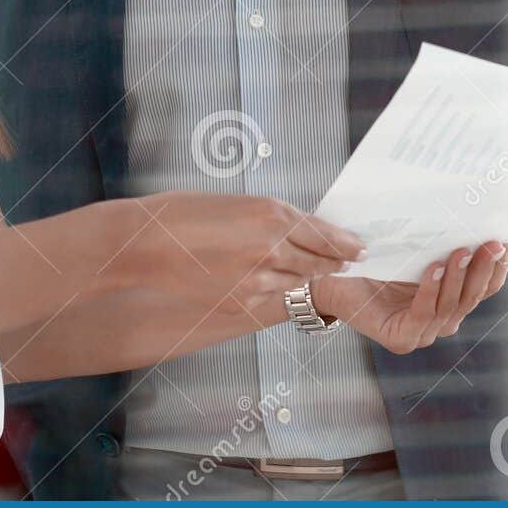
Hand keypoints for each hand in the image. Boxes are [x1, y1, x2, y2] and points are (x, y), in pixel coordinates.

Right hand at [100, 192, 365, 309]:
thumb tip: (301, 230)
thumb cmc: (186, 214)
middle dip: (335, 263)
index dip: (346, 244)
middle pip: (320, 262)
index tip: (359, 248)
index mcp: (274, 214)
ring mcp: (259, 279)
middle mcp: (273, 246)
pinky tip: (278, 285)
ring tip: (317, 274)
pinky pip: (274, 298)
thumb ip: (274, 219)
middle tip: (348, 263)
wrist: (147, 243)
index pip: (325, 234)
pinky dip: (279, 291)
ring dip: (308, 278)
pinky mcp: (244, 302)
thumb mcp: (240, 204)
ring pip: (299, 282)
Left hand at [313, 241, 507, 353]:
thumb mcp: (418, 252)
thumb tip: (475, 218)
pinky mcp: (401, 339)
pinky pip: (422, 313)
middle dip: (483, 269)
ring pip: (450, 306)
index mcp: (451, 302)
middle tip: (491, 244)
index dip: (498, 269)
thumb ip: (444, 246)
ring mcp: (423, 333)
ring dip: (459, 277)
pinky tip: (435, 268)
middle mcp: (442, 321)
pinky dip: (430, 290)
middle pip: (472, 297)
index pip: (484, 289)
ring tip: (462, 251)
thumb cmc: (377, 262)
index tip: (506, 244)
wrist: (335, 277)